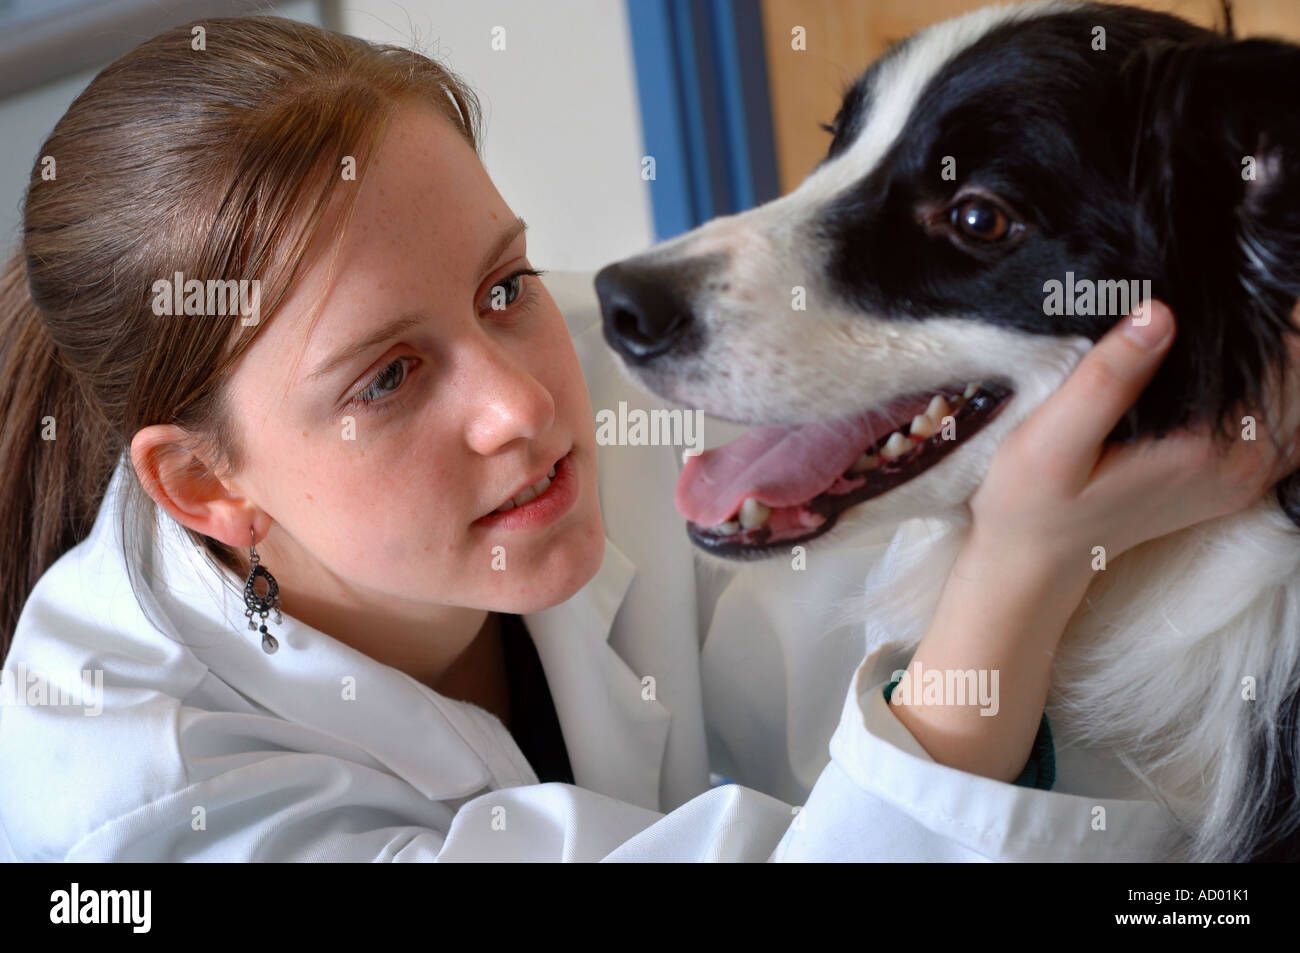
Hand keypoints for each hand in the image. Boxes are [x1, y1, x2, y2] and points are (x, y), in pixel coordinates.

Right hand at [969, 299, 1299, 572]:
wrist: (1032, 563)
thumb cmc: (1031, 503)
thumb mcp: (1050, 441)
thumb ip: (1106, 379)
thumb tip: (1159, 312)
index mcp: (1210, 447)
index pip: (1283, 359)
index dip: (1269, 309)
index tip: (1232, 271)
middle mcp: (1243, 465)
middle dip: (1278, 327)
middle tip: (1235, 283)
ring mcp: (1244, 476)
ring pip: (1298, 399)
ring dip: (1281, 357)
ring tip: (1240, 315)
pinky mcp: (1232, 479)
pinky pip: (1287, 425)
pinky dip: (1277, 387)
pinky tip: (1241, 365)